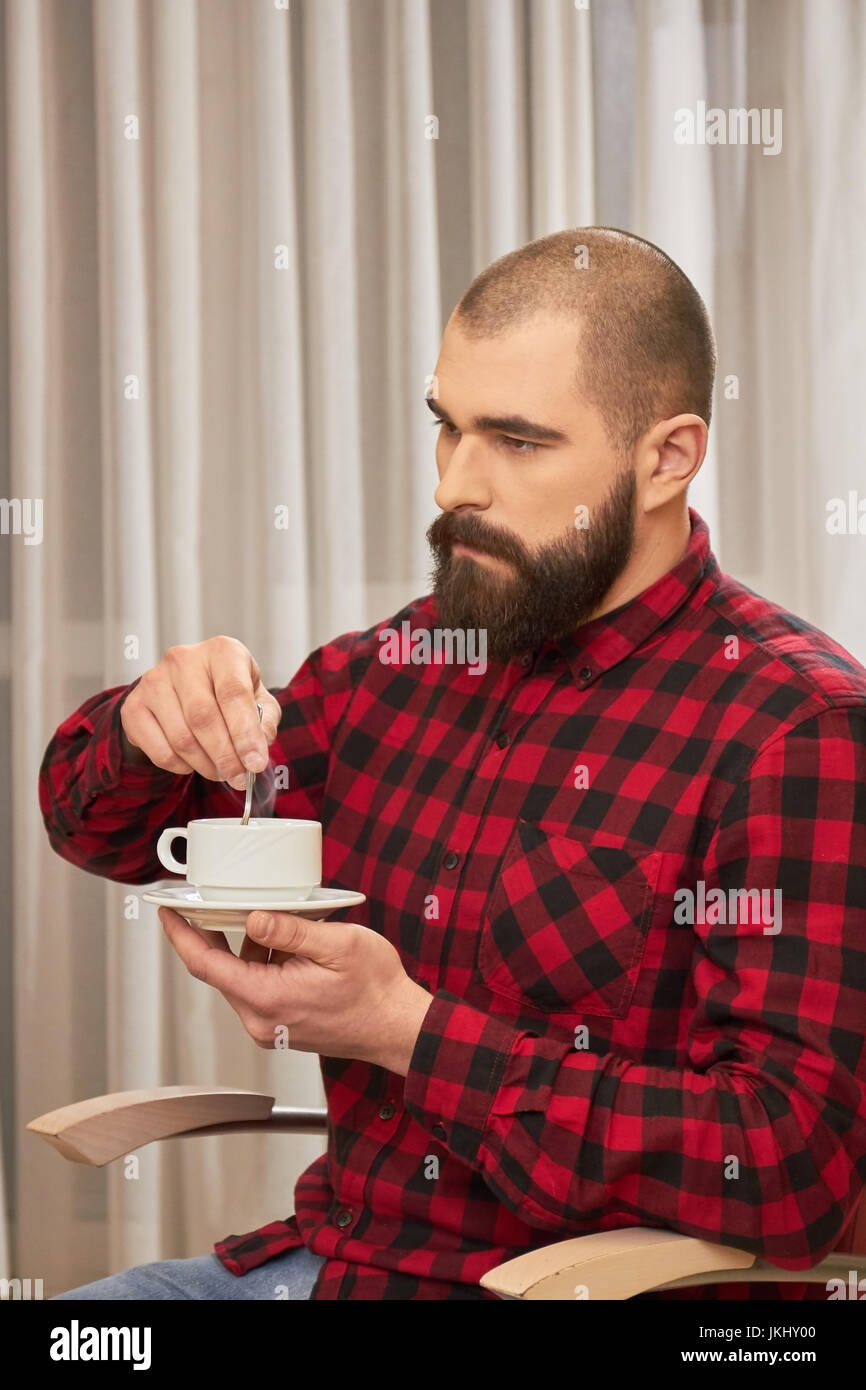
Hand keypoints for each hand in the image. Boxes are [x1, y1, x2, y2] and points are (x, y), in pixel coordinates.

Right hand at [119, 636, 280, 787]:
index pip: (234, 693)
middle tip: (239, 779)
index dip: (245, 733)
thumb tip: (257, 749)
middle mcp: (184, 659)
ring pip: (181, 738)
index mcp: (222, 651)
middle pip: (203, 718)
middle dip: (225, 756)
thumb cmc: (228, 692)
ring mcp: (154, 681)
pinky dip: (180, 766)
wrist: (185, 687)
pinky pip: (160, 750)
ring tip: (220, 771)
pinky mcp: (134, 706)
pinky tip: (193, 762)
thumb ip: (264, 722)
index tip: (255, 763)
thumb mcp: (258, 699)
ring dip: (205, 765)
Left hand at [158, 907, 432, 1074]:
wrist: (398, 1027)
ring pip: (243, 975)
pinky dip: (269, 963)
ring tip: (296, 933)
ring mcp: (268, 1025)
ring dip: (257, 949)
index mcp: (268, 997)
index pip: (206, 964)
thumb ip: (290, 931)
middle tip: (235, 902)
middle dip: (227, 932)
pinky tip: (299, 952)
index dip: (181, 935)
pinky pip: (260, 986)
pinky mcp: (279, 1025)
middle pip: (222, 969)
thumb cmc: (376, 991)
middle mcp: (260, 1018)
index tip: (167, 912)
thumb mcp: (337, 945)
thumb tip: (252, 919)